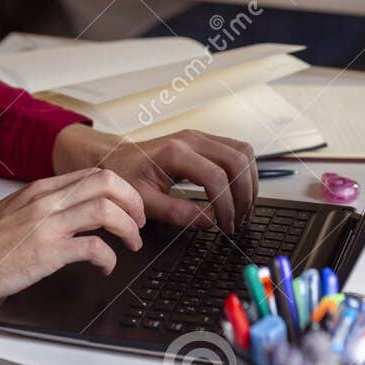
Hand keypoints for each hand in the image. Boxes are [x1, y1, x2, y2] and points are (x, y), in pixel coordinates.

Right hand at [0, 167, 145, 306]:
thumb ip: (44, 207)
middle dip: (135, 202)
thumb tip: (75, 214)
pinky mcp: (46, 252)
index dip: (123, 189)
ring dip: (129, 227)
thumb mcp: (15, 211)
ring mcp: (46, 224)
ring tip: (132, 244)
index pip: (94, 174)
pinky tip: (105, 267)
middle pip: (108, 183)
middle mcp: (46, 200)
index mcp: (40, 189)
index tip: (130, 208)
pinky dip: (109, 257)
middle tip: (139, 223)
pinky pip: (93, 247)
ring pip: (106, 210)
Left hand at [52, 123, 258, 233]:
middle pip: (237, 161)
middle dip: (243, 195)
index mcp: (175, 152)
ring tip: (242, 209)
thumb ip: (177, 213)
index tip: (225, 226)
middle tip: (238, 221)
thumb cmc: (125, 176)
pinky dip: (244, 172)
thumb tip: (209, 222)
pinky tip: (239, 193)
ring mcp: (200, 137)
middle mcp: (192, 139)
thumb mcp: (143, 201)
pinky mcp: (204, 141)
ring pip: (243, 152)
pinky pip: (237, 151)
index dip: (226, 206)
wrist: (114, 157)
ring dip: (249, 182)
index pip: (216, 177)